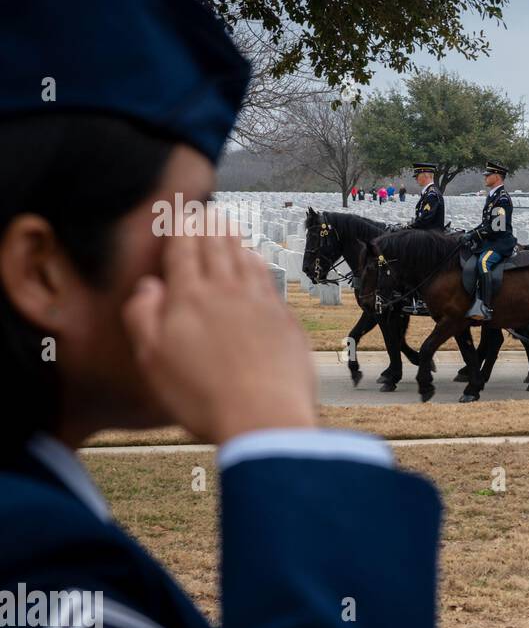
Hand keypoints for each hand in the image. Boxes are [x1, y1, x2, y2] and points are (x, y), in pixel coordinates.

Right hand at [122, 233, 317, 444]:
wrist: (264, 416)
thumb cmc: (202, 395)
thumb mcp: (153, 360)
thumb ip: (143, 317)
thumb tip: (148, 286)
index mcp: (188, 298)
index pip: (183, 252)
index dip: (181, 229)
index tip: (180, 214)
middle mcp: (226, 292)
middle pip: (216, 248)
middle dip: (208, 226)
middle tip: (206, 211)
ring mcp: (260, 303)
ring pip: (244, 259)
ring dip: (234, 239)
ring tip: (229, 227)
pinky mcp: (286, 319)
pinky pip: (268, 280)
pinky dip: (258, 263)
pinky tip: (256, 262)